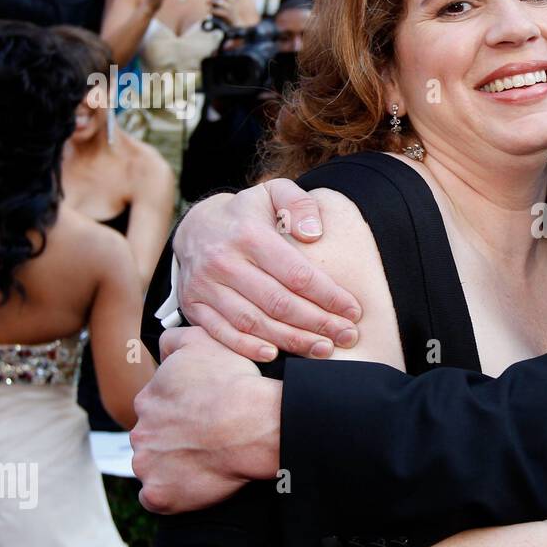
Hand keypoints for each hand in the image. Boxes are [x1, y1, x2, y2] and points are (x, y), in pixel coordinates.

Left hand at [131, 326, 281, 512]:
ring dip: (173, 466)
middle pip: (153, 439)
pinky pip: (158, 498)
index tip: (203, 416)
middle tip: (208, 440)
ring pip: (154, 467)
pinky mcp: (159, 495)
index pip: (156, 409)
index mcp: (148, 398)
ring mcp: (147, 465)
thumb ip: (173, 338)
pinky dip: (173, 494)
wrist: (256, 425)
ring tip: (207, 461)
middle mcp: (140, 431)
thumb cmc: (235, 383)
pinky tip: (195, 483)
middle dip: (173, 440)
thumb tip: (160, 347)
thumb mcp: (203, 342)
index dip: (180, 413)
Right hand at [174, 182, 360, 360]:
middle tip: (347, 336)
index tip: (353, 311)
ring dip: (291, 340)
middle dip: (318, 323)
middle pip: (278, 303)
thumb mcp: (274, 192)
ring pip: (253, 322)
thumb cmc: (248, 213)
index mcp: (249, 234)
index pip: (296, 274)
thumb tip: (314, 234)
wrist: (195, 225)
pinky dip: (247, 347)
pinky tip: (275, 354)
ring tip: (322, 349)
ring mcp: (205, 285)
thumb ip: (299, 204)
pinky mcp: (193, 304)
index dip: (329, 296)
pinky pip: (221, 332)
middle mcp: (224, 261)